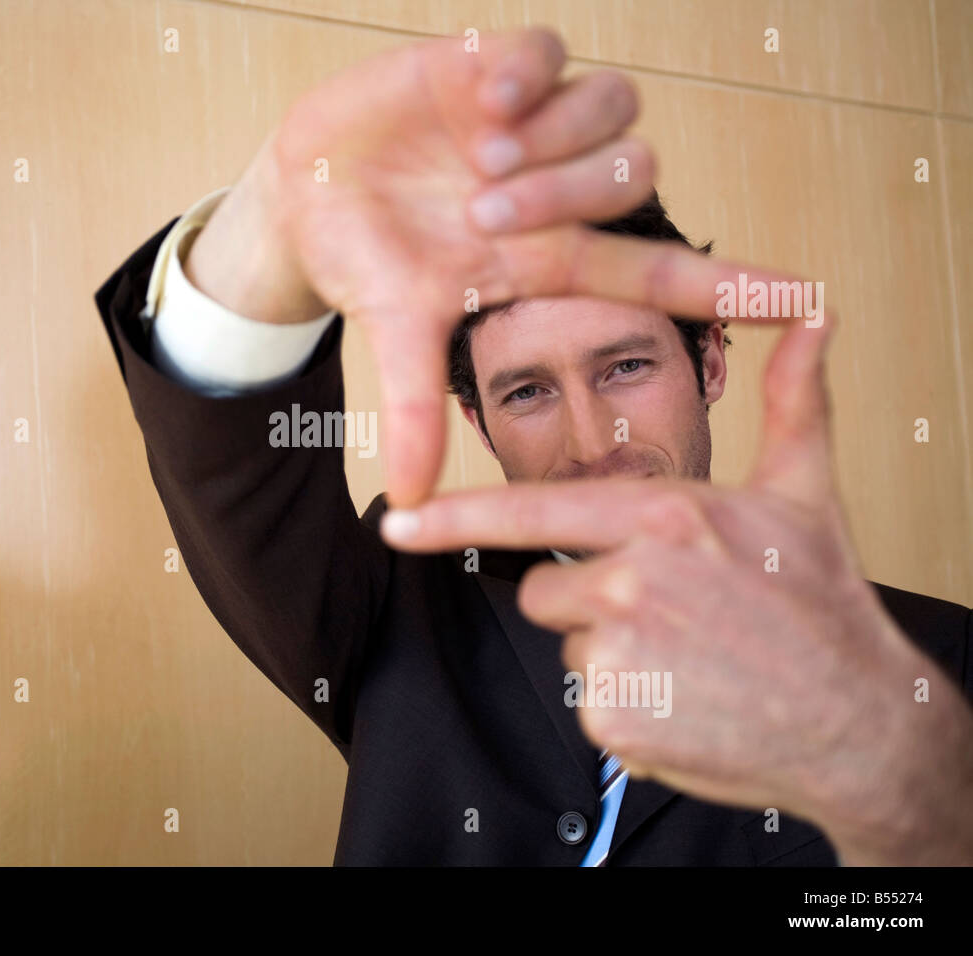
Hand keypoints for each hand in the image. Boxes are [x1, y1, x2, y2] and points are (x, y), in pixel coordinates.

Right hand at [189, 26, 791, 505]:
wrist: (304, 197)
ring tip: (480, 159)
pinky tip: (482, 101)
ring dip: (555, 138)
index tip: (810, 300)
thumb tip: (406, 504)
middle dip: (568, 196)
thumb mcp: (394, 335)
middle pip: (631, 179)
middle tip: (484, 215)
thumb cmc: (363, 263)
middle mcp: (555, 193)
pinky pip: (551, 51)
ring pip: (614, 113)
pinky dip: (528, 75)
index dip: (733, 288)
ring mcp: (530, 128)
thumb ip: (411, 410)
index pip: (660, 274)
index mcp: (547, 259)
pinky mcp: (493, 70)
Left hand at [379, 310, 972, 863]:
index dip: (457, 517)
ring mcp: (621, 652)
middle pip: (549, 587)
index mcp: (664, 517)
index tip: (395, 521)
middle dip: (594, 599)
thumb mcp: (806, 494)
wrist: (858, 724)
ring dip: (614, 650)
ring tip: (691, 656)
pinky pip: (591, 699)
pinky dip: (629, 703)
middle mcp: (632, 580)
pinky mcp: (615, 716)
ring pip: (571, 644)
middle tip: (675, 613)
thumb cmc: (824, 605)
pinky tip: (688, 698)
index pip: (533, 511)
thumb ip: (793, 401)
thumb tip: (815, 317)